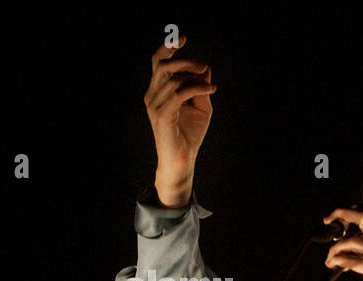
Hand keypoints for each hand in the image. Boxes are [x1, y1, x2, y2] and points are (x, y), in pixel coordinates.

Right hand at [145, 36, 215, 206]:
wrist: (182, 160)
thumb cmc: (190, 135)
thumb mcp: (200, 108)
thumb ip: (201, 89)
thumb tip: (206, 69)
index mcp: (157, 91)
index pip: (158, 63)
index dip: (168, 48)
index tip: (182, 38)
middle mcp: (152, 95)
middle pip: (163, 66)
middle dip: (185, 61)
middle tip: (203, 67)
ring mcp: (155, 105)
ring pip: (172, 79)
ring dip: (194, 77)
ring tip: (210, 84)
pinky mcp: (162, 115)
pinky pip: (179, 94)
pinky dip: (197, 88)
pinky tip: (211, 89)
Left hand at [323, 207, 362, 280]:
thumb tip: (355, 252)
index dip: (354, 211)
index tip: (339, 218)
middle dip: (343, 214)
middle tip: (329, 221)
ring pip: (355, 241)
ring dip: (336, 247)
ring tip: (330, 259)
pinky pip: (354, 261)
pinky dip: (340, 260)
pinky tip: (334, 265)